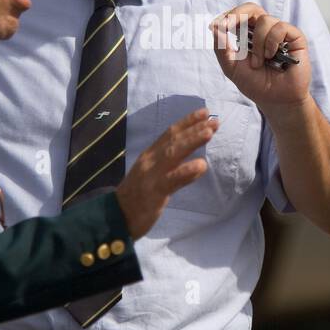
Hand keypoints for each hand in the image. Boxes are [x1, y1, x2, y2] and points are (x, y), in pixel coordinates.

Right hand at [115, 108, 217, 237]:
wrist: (115, 216)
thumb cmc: (138, 197)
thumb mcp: (155, 177)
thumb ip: (174, 168)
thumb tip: (198, 162)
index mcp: (149, 155)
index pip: (169, 134)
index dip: (187, 122)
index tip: (204, 112)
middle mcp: (150, 161)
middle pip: (173, 140)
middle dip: (194, 128)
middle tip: (214, 120)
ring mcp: (151, 175)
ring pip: (173, 154)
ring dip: (192, 141)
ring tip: (209, 132)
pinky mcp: (153, 192)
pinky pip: (172, 180)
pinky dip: (187, 171)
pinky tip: (201, 165)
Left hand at [209, 3, 311, 109]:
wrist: (275, 100)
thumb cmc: (255, 84)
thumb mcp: (231, 67)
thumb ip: (221, 48)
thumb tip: (214, 26)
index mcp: (248, 35)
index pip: (239, 15)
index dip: (228, 16)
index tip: (219, 26)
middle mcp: (264, 31)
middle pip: (252, 8)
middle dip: (238, 14)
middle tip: (228, 25)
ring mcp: (280, 33)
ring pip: (264, 20)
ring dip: (257, 43)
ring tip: (260, 62)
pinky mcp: (295, 37)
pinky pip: (280, 27)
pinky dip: (272, 42)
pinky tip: (272, 56)